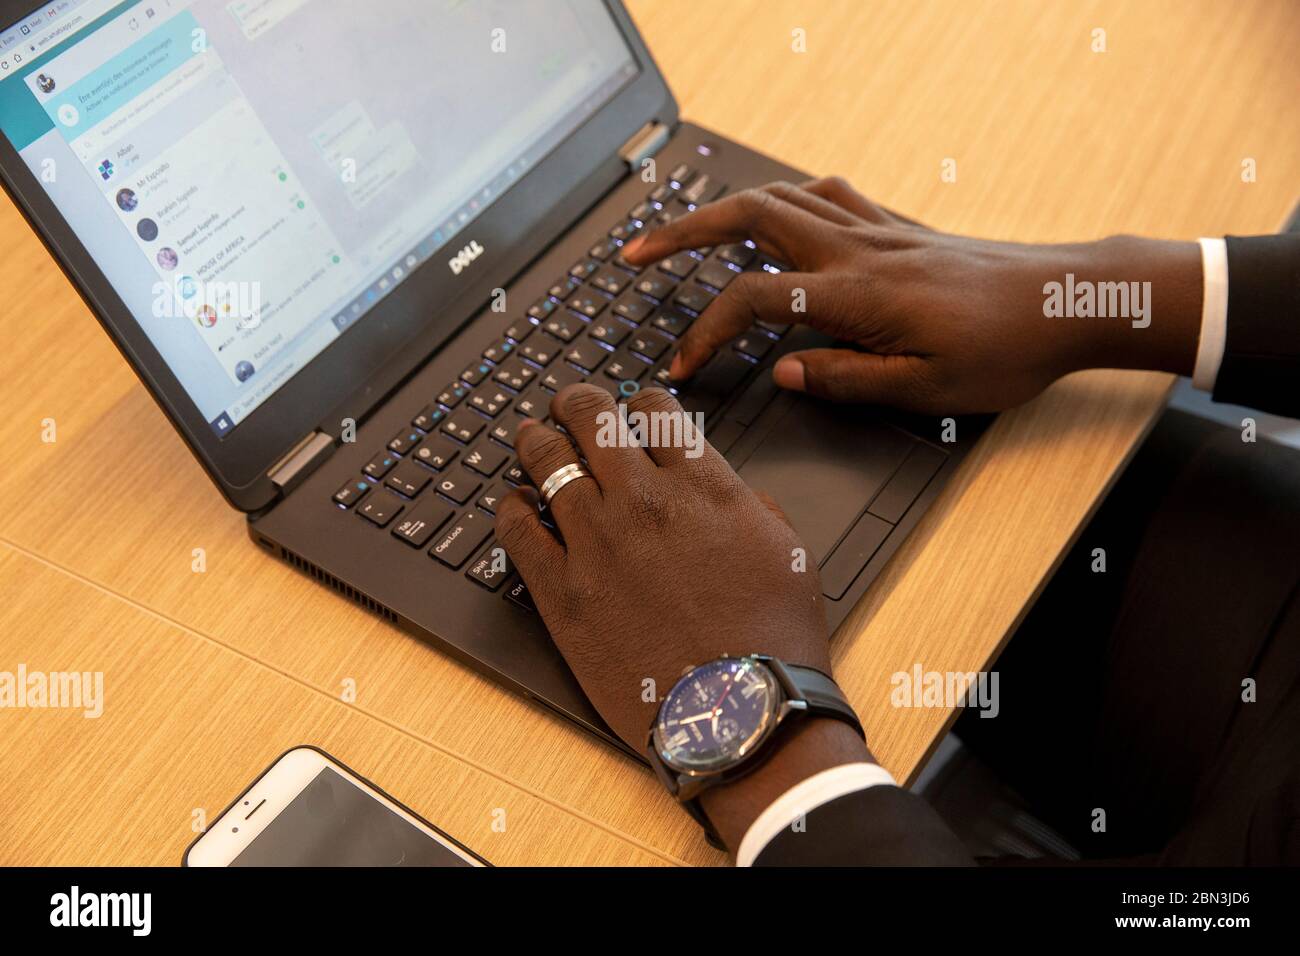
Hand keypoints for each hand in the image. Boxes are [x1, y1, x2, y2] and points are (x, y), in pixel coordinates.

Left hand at [495, 383, 870, 849]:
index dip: (637, 402)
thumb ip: (752, 507)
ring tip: (532, 437)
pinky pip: (516, 528)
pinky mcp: (560, 591)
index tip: (629, 409)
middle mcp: (644, 501)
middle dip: (577, 403)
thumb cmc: (772, 643)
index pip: (653, 408)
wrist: (738, 715)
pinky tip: (514, 504)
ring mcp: (596, 542)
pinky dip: (511, 507)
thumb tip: (729, 491)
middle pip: (591, 418)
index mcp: (703, 485)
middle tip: (568, 405)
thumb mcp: (788, 554)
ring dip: (537, 441)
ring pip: (545, 461)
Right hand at [622, 177, 1202, 413]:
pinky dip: (784, 197)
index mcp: (856, 293)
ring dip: (723, 208)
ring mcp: (877, 230)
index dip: (705, 332)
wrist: (1070, 300)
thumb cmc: (1006, 350)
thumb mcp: (926, 389)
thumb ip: (846, 379)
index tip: (682, 367)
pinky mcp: (897, 227)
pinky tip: (776, 215)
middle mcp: (857, 249)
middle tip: (635, 253)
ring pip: (782, 195)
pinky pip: (825, 193)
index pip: (753, 299)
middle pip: (749, 215)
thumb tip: (783, 372)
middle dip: (682, 231)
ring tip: (685, 231)